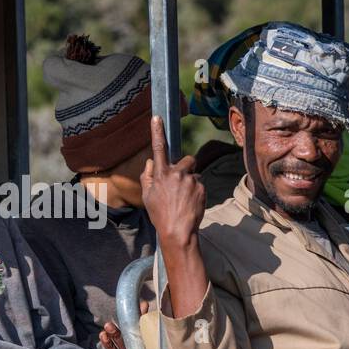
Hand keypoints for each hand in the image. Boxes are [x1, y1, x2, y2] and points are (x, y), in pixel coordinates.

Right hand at [141, 117, 204, 254]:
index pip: (159, 148)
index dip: (157, 131)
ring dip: (191, 182)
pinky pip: (200, 184)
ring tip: (185, 199)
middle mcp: (177, 173)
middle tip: (181, 185)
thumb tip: (151, 162)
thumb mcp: (147, 196)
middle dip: (186, 168)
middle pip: (187, 160)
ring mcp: (191, 180)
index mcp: (161, 174)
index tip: (157, 117)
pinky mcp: (202, 188)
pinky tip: (191, 204)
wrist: (178, 231)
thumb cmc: (160, 214)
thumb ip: (147, 176)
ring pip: (195, 174)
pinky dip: (197, 192)